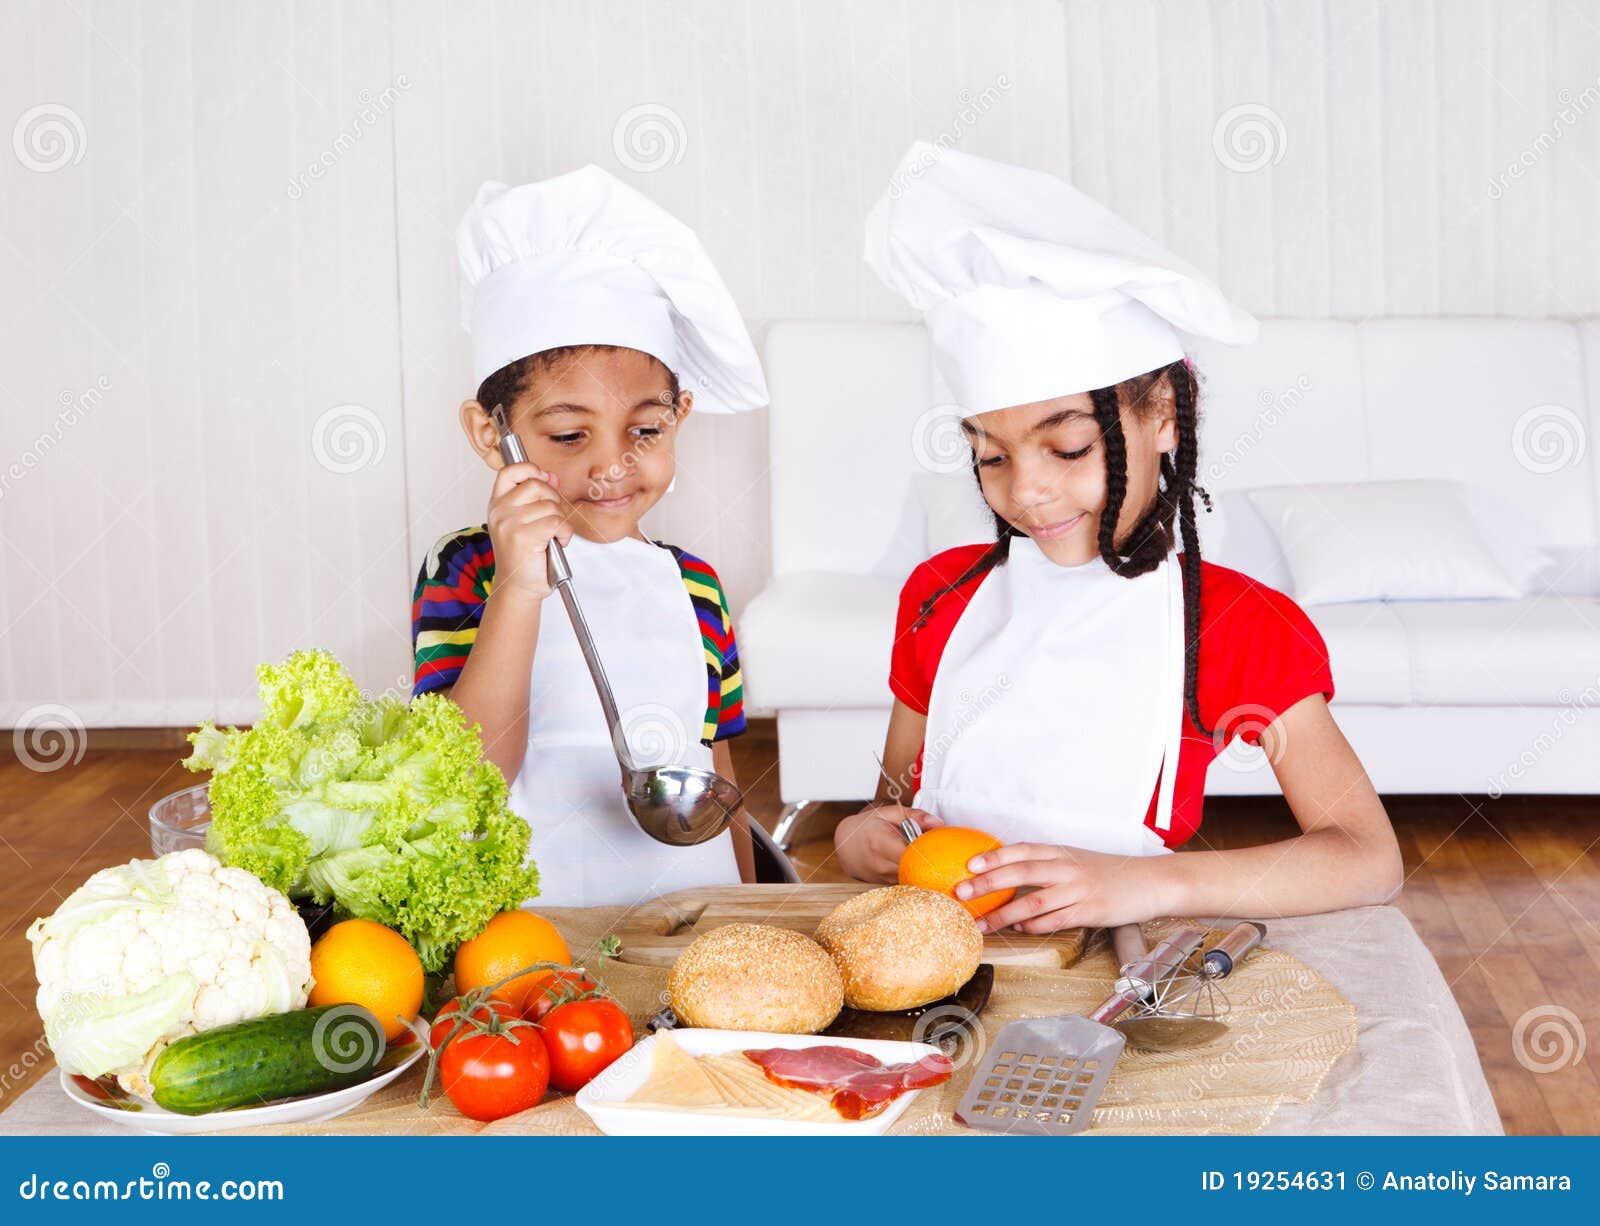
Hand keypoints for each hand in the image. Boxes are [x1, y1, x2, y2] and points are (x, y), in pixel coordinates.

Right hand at [485, 462, 570, 600]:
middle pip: (536, 485)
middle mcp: (500, 511)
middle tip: (552, 517)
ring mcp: (510, 523)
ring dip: (561, 520)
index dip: (530, 469)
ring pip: (550, 505)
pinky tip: (558, 542)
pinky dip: (565, 532)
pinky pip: (557, 522)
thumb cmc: (523, 557)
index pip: (510, 471)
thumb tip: (550, 476)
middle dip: (553, 499)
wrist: (518, 587)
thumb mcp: (525, 521)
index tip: (542, 478)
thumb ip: (536, 497)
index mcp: (497, 504)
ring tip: (553, 535)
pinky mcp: (524, 537)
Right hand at [833, 805, 943, 882]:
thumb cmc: (867, 827)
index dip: (931, 852)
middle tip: (944, 852)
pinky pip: (908, 880)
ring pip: (914, 876)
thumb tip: (938, 823)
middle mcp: (882, 864)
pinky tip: (921, 864)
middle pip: (916, 868)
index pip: (912, 853)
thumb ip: (915, 815)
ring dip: (925, 867)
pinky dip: (917, 872)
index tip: (945, 847)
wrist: (846, 845)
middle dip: (932, 860)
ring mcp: (884, 878)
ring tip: (931, 856)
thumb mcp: (889, 812)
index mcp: (881, 843)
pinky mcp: (888, 885)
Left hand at [956, 843, 1174, 933]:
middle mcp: (1067, 868)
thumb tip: (1010, 874)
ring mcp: (1079, 890)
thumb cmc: (1110, 873)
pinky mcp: (1091, 911)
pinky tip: (1020, 931)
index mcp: (1062, 852)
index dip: (995, 855)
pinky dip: (1036, 926)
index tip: (969, 863)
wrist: (1151, 881)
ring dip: (1004, 914)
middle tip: (962, 893)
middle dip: (988, 883)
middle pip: (1021, 872)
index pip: (1022, 850)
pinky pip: (1057, 920)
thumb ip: (1047, 866)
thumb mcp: (1076, 861)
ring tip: (982, 925)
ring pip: (1034, 901)